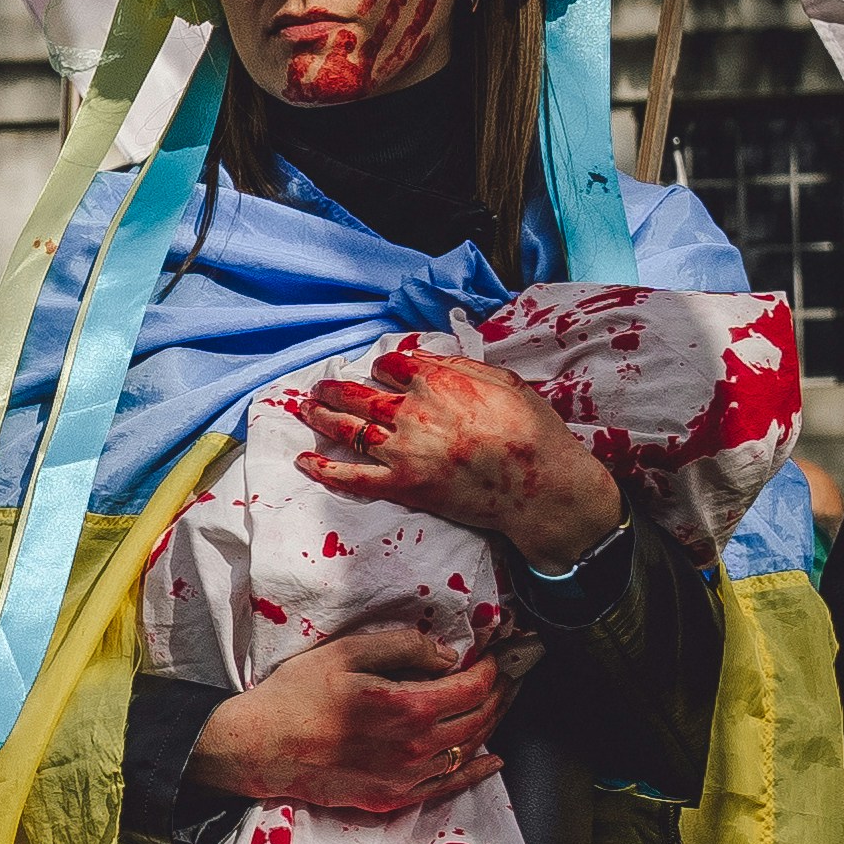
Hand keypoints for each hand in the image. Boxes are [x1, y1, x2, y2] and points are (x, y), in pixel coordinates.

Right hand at [180, 613, 518, 819]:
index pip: (473, 686)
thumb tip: (447, 656)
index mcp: (408, 706)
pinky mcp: (393, 797)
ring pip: (468, 749)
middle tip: (508, 674)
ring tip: (499, 702)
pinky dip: (477, 770)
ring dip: (490, 723)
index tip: (496, 653)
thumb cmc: (297, 695)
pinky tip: (491, 759)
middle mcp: (417, 747)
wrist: (260, 748)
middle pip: (479, 718)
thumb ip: (403, 647)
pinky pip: (449, 785)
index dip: (493, 667)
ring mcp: (408, 778)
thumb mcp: (347, 653)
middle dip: (500, 692)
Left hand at [296, 336, 622, 569]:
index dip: (385, 366)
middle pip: (359, 394)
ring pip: (348, 429)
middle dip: (336, 388)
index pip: (394, 365)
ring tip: (306, 409)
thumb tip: (426, 357)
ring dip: (321, 417)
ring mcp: (402, 450)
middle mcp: (411, 412)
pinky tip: (304, 461)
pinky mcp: (401, 485)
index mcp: (437, 382)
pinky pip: (352, 477)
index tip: (381, 370)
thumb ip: (460, 366)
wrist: (539, 485)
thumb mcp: (504, 381)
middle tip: (321, 386)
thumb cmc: (532, 431)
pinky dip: (324, 469)